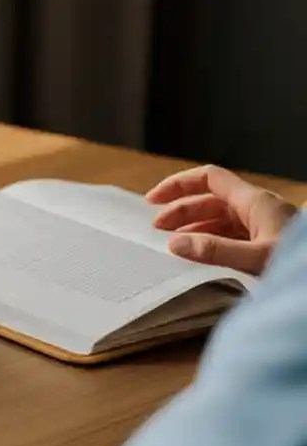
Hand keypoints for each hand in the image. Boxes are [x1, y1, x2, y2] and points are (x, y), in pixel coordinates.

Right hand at [146, 164, 297, 273]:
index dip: (178, 185)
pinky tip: (200, 254)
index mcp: (254, 202)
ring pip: (220, 219)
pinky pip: (231, 235)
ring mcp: (263, 227)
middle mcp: (258, 209)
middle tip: (157, 229)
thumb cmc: (298, 266)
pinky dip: (210, 240)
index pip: (209, 179)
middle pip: (211, 200)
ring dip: (194, 227)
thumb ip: (214, 250)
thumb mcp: (256, 258)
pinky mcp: (266, 245)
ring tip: (173, 243)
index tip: (153, 201)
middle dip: (181, 210)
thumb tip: (174, 244)